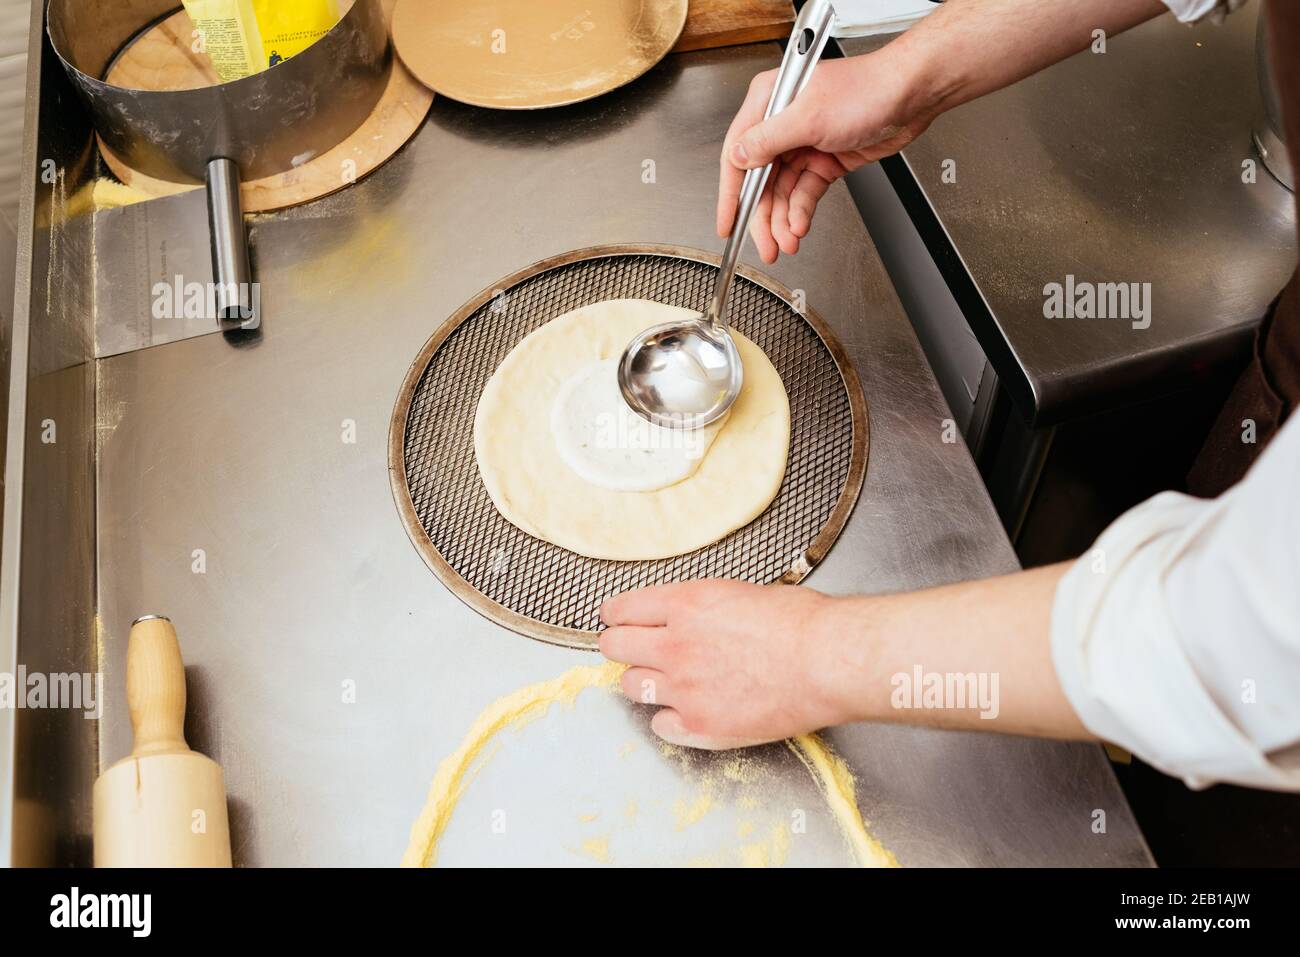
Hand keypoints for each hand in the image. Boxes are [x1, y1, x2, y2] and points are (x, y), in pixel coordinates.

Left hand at [599, 579, 862, 748]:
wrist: (826, 662)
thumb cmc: (801, 623)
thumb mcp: (741, 593)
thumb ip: (704, 607)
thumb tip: (692, 615)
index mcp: (684, 604)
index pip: (622, 610)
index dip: (616, 615)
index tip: (616, 619)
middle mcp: (674, 645)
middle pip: (613, 647)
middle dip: (619, 645)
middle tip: (629, 649)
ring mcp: (683, 688)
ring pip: (630, 686)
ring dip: (642, 681)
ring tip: (660, 680)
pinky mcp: (699, 724)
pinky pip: (659, 725)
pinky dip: (668, 718)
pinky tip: (684, 710)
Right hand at [718, 48, 942, 263]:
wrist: (910, 96)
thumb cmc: (867, 90)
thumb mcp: (809, 117)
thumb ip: (768, 140)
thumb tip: (739, 157)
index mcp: (769, 101)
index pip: (738, 153)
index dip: (731, 192)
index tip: (727, 222)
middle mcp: (782, 122)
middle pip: (760, 180)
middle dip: (762, 216)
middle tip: (765, 246)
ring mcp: (803, 142)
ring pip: (783, 191)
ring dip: (784, 219)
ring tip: (788, 242)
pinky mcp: (824, 159)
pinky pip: (805, 191)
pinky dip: (802, 210)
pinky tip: (801, 225)